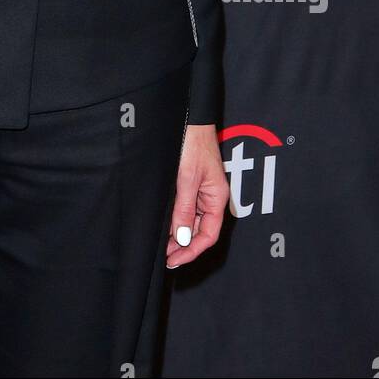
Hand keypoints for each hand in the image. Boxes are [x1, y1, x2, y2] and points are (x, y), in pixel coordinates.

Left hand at [166, 123, 227, 268]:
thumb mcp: (187, 178)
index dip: (191, 251)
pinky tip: (164, 225)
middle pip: (200, 231)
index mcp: (217, 198)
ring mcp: (201, 191)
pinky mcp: (191, 184)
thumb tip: (182, 237)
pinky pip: (186, 208)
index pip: (208, 235)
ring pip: (191, 221)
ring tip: (161, 244)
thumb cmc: (192, 143)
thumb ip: (185, 208)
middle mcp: (211, 198)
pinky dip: (175, 219)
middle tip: (163, 256)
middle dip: (183, 246)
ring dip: (178, 234)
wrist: (189, 119)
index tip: (174, 260)